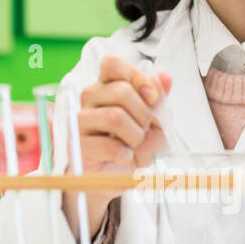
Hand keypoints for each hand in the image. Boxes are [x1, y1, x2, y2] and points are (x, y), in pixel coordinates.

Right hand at [61, 54, 172, 240]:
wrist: (110, 179)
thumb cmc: (130, 146)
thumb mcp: (153, 125)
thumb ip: (159, 102)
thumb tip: (166, 78)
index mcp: (106, 86)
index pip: (112, 64)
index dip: (135, 76)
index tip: (153, 97)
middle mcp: (89, 98)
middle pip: (121, 91)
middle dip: (144, 114)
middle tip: (145, 130)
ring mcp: (80, 121)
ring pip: (115, 117)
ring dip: (135, 136)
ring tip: (134, 145)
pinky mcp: (78, 146)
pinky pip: (110, 146)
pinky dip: (126, 155)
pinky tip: (122, 158)